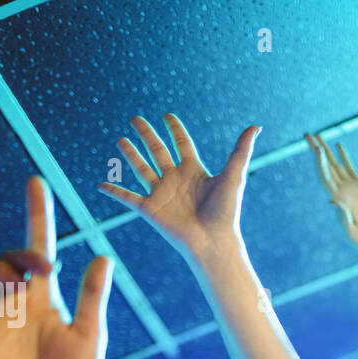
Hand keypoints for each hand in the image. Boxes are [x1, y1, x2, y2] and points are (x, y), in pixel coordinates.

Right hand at [0, 177, 112, 358]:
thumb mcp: (88, 338)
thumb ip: (92, 299)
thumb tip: (103, 256)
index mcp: (43, 299)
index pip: (37, 247)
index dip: (36, 214)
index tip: (36, 181)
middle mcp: (12, 303)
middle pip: (0, 258)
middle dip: (15, 256)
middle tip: (36, 275)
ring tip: (10, 294)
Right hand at [100, 114, 260, 258]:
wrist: (213, 241)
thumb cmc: (226, 212)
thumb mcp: (234, 176)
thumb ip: (241, 151)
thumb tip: (256, 126)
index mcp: (194, 171)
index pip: (182, 145)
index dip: (176, 130)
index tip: (168, 117)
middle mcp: (176, 179)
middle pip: (157, 151)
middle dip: (147, 135)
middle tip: (136, 119)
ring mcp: (161, 193)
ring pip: (141, 168)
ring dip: (130, 155)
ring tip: (121, 141)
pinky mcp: (150, 209)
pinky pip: (128, 197)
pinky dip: (115, 191)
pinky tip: (101, 184)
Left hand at [305, 132, 357, 252]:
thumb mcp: (353, 234)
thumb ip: (343, 220)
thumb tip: (333, 202)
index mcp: (337, 200)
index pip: (324, 177)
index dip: (319, 162)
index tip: (315, 148)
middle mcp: (340, 192)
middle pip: (325, 166)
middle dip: (316, 150)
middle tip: (306, 134)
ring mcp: (349, 189)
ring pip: (334, 164)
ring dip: (325, 150)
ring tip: (317, 135)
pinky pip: (349, 168)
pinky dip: (343, 156)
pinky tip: (337, 145)